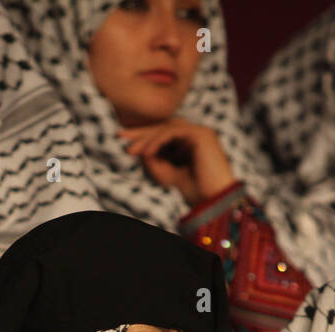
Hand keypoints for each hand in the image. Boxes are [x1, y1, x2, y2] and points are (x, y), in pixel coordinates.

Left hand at [118, 119, 235, 206]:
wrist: (214, 201)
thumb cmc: (195, 192)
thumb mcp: (168, 175)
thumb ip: (154, 161)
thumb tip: (140, 150)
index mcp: (190, 143)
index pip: (163, 134)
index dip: (143, 137)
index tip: (124, 142)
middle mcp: (196, 134)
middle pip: (164, 127)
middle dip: (141, 132)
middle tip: (120, 136)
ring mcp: (200, 132)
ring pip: (168, 127)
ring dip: (147, 137)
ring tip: (132, 150)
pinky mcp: (202, 134)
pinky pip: (174, 131)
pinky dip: (159, 140)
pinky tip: (147, 152)